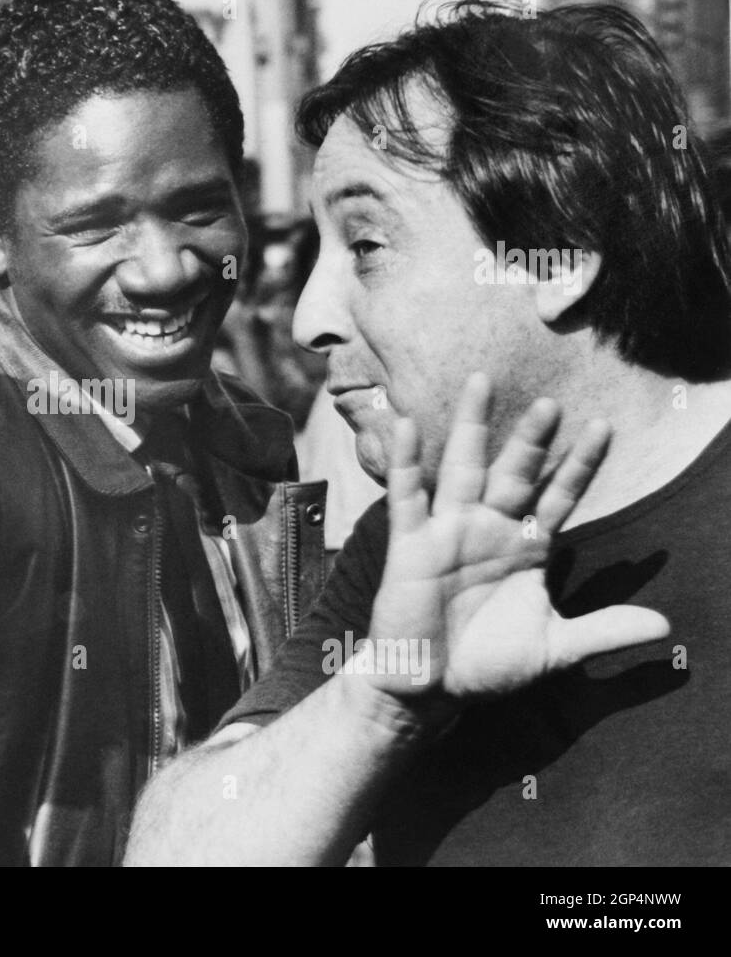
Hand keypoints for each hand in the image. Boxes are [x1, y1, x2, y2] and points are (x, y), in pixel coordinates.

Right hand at [366, 373, 668, 701]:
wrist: (429, 690)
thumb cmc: (487, 666)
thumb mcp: (553, 649)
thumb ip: (603, 631)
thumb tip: (665, 627)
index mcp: (524, 548)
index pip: (558, 496)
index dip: (579, 464)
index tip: (604, 427)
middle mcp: (488, 529)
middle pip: (514, 472)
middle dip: (531, 438)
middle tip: (550, 402)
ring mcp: (447, 532)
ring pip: (462, 469)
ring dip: (470, 427)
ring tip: (480, 382)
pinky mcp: (410, 545)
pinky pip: (409, 497)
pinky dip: (406, 463)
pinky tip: (407, 426)